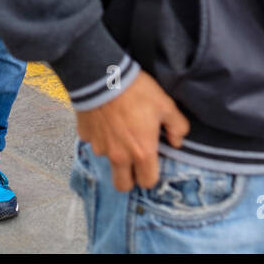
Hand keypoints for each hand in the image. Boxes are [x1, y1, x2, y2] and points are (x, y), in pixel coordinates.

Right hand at [75, 71, 189, 191]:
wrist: (103, 77)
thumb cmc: (137, 92)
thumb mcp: (166, 105)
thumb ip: (177, 126)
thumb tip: (177, 141)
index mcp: (142, 152)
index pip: (147, 182)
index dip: (150, 176)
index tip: (150, 164)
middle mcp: (120, 156)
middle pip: (122, 185)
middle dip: (129, 179)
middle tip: (133, 162)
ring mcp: (100, 147)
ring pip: (107, 161)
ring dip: (114, 153)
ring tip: (119, 130)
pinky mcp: (86, 136)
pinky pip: (94, 142)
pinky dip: (100, 136)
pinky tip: (105, 119)